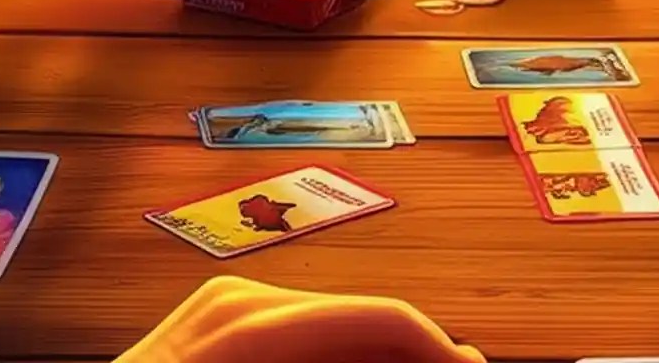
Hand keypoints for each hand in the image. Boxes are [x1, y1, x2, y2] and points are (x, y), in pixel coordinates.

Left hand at [115, 276, 486, 362]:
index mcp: (246, 328)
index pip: (381, 320)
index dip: (442, 351)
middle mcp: (236, 301)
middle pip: (364, 318)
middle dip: (415, 355)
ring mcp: (222, 305)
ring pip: (339, 325)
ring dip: (378, 359)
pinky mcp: (216, 319)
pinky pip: (303, 332)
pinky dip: (336, 360)